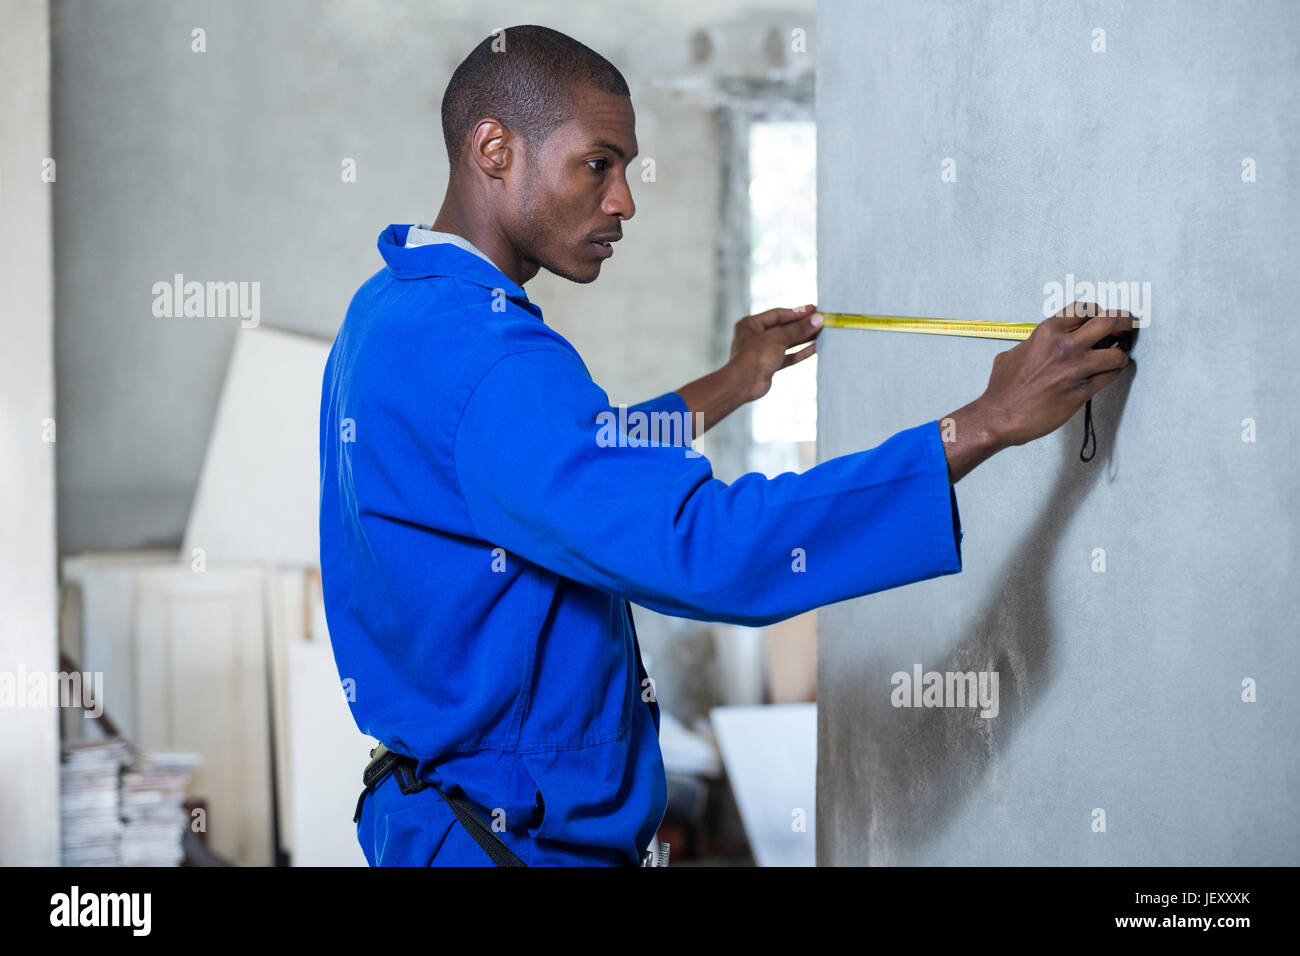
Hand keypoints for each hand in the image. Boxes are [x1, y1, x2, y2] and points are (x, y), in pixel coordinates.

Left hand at [726, 303, 822, 402]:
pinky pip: (788, 356)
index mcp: (751, 324)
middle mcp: (756, 336)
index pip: (778, 314)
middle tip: (820, 320)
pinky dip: (800, 352)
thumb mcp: (778, 337)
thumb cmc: (754, 356)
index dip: (796, 312)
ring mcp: (763, 352)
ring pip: (787, 342)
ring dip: (803, 338)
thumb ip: (798, 329)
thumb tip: (817, 320)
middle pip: (784, 328)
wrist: (744, 383)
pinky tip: (814, 348)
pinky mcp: (770, 365)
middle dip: (802, 325)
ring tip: (821, 332)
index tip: (814, 309)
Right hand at [982, 301, 1132, 446]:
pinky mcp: (1082, 391)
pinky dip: (1114, 373)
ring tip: (1117, 357)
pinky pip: (1111, 377)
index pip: (1083, 309)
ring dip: (1120, 354)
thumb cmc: (1004, 388)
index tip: (1102, 316)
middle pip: (1109, 321)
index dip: (1096, 311)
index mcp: (1047, 332)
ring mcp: (1076, 369)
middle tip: (1130, 323)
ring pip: (1117, 353)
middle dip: (1125, 320)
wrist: (1001, 416)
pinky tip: (1110, 373)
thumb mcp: (1014, 353)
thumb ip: (1034, 343)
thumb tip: (1041, 344)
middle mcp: (1065, 346)